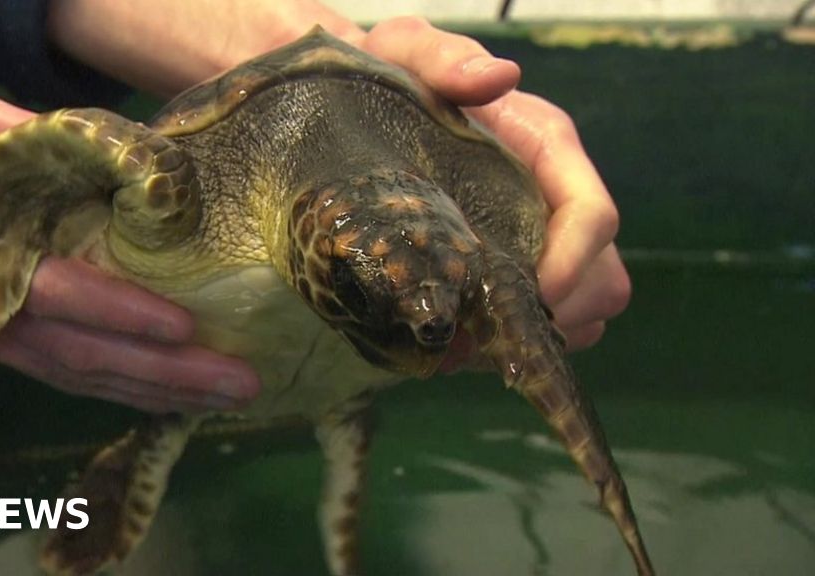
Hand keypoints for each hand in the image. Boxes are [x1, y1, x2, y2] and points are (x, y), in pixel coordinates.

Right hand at [0, 72, 258, 411]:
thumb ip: (30, 142)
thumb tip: (117, 162)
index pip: (50, 285)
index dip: (119, 311)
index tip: (183, 326)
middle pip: (72, 351)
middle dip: (161, 374)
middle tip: (238, 384)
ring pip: (62, 373)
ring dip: (144, 390)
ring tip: (214, 396)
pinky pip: (41, 367)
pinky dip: (101, 383)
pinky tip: (149, 387)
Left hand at [358, 17, 630, 350]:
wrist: (346, 106)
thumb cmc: (386, 74)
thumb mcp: (405, 50)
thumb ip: (445, 55)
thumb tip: (500, 77)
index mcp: (544, 148)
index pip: (594, 217)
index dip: (575, 265)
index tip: (533, 295)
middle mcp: (546, 200)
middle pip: (604, 278)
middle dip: (559, 315)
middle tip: (490, 334)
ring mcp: (528, 242)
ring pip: (578, 315)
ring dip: (531, 338)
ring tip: (465, 342)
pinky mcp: (499, 273)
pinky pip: (530, 330)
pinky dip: (503, 347)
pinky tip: (450, 344)